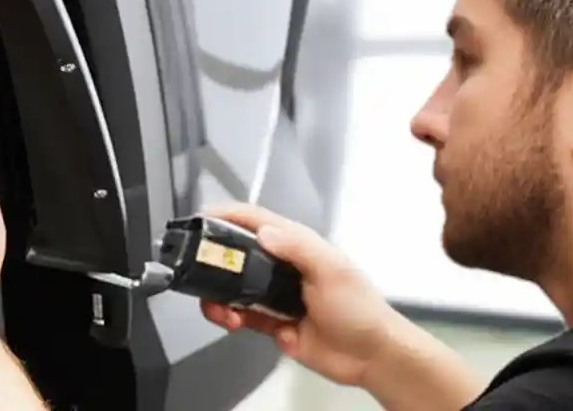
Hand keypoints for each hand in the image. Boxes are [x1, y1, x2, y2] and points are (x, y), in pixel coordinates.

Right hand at [200, 203, 406, 386]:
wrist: (371, 356)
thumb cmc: (359, 308)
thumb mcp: (332, 270)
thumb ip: (298, 248)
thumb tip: (262, 232)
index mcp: (296, 246)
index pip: (255, 221)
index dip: (227, 215)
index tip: (201, 219)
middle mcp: (281, 266)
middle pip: (236, 255)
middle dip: (214, 262)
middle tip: (201, 273)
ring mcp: (274, 295)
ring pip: (232, 288)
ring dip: (219, 296)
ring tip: (222, 311)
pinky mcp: (271, 322)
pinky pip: (240, 315)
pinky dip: (229, 317)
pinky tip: (233, 323)